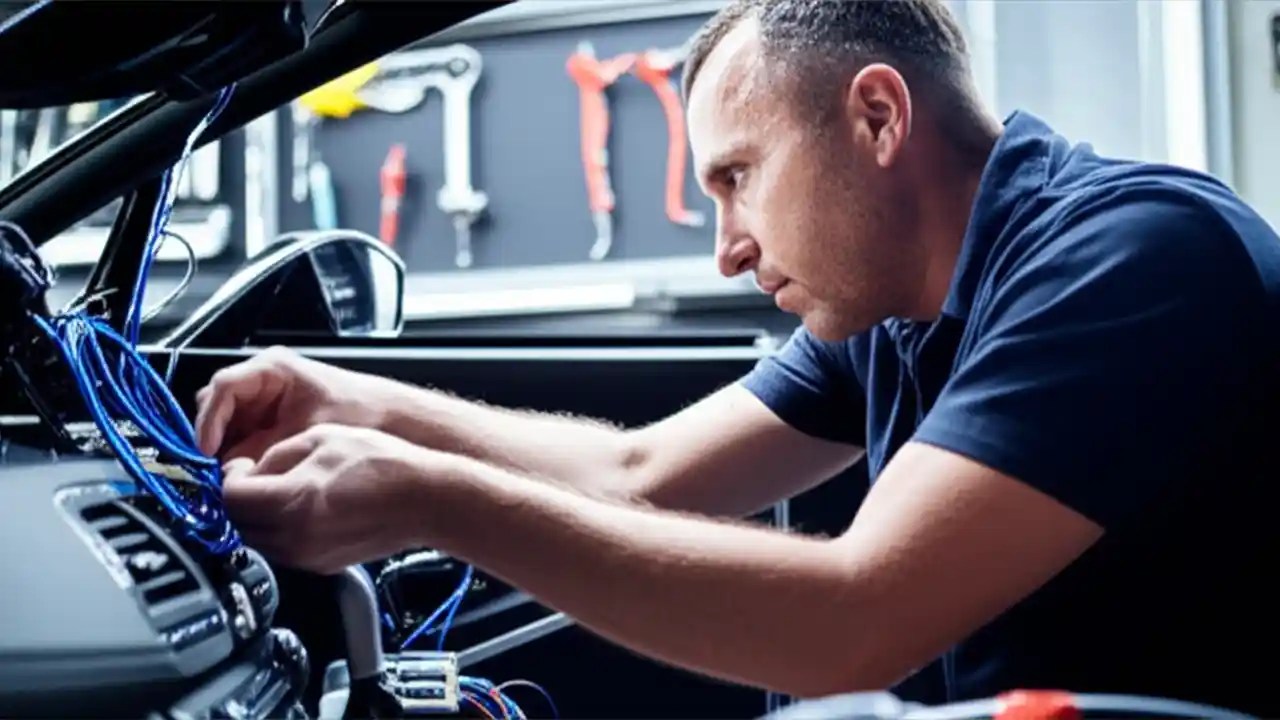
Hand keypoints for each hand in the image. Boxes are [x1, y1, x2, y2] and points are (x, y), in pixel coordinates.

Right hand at [195, 346, 396, 461]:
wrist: (384, 415)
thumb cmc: (354, 411)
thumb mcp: (307, 430)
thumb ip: (265, 448)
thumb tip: (229, 471)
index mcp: (271, 367)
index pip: (223, 386)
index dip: (210, 419)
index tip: (207, 450)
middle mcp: (260, 377)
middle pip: (215, 402)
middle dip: (212, 434)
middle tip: (214, 466)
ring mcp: (261, 396)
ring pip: (222, 419)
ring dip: (222, 445)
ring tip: (229, 471)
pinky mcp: (265, 416)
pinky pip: (238, 432)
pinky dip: (236, 450)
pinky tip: (243, 469)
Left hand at [221, 423, 445, 573]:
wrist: (425, 501)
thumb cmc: (384, 465)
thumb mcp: (323, 439)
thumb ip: (277, 456)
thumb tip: (249, 470)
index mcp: (291, 501)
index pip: (230, 498)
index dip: (228, 478)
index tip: (240, 465)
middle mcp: (294, 537)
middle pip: (237, 524)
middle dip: (237, 500)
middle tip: (253, 477)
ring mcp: (307, 556)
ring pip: (257, 540)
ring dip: (256, 518)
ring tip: (280, 492)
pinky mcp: (321, 565)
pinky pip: (282, 550)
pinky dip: (279, 531)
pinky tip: (301, 509)